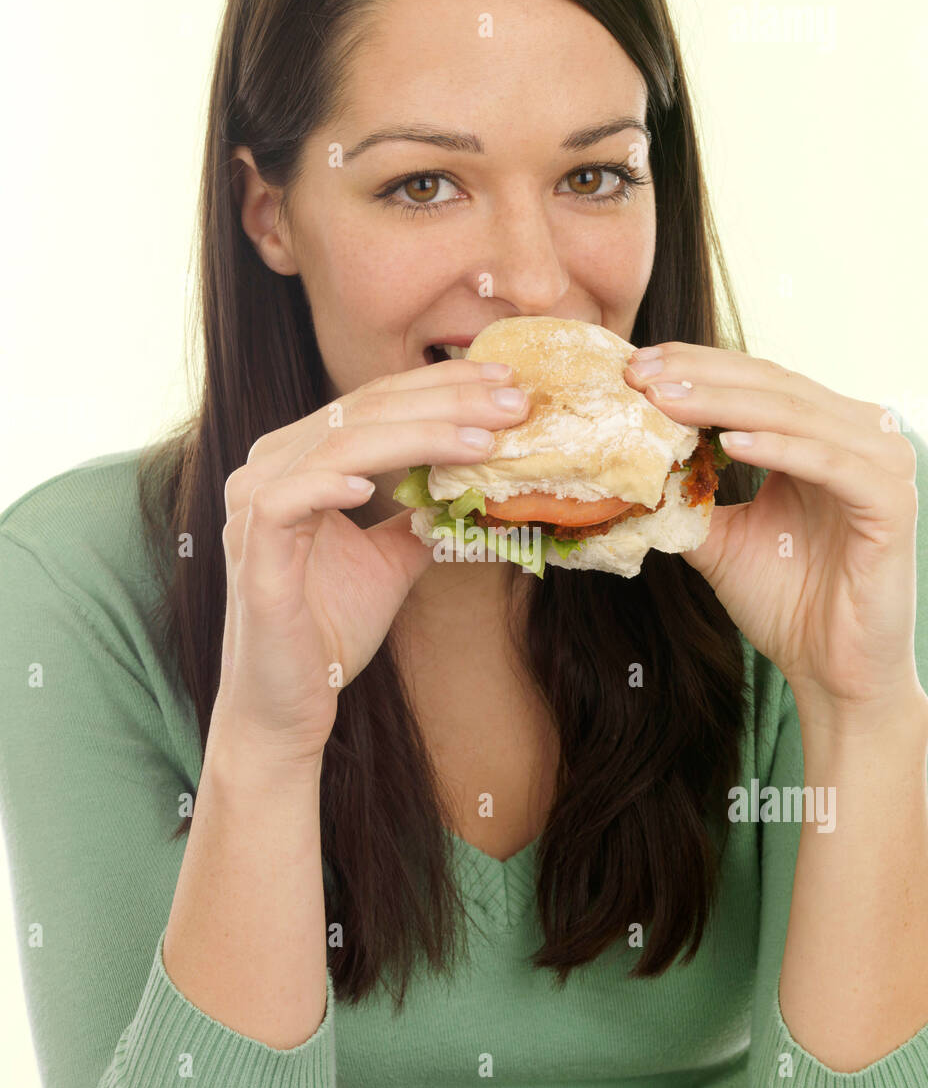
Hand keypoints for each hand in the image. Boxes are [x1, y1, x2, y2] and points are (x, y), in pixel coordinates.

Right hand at [215, 357, 528, 760]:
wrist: (288, 704)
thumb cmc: (329, 629)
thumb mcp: (391, 560)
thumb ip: (421, 516)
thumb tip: (476, 485)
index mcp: (298, 459)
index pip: (375, 403)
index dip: (442, 387)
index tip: (508, 383)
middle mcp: (269, 468)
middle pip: (363, 411)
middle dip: (446, 401)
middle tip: (514, 402)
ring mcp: (254, 508)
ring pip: (339, 445)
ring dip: (417, 436)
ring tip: (482, 440)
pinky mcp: (252, 553)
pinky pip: (287, 502)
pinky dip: (331, 486)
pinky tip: (376, 488)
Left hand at [624, 343, 924, 714]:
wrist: (833, 672)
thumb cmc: (787, 603)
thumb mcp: (722, 537)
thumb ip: (689, 493)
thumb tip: (628, 462)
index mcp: (823, 435)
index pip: (756, 381)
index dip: (694, 368)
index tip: (634, 367)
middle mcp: (859, 437)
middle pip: (773, 386)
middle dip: (700, 377)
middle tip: (640, 373)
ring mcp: (882, 466)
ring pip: (797, 415)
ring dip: (727, 403)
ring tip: (666, 399)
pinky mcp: (893, 504)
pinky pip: (831, 464)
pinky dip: (779, 450)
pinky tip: (727, 445)